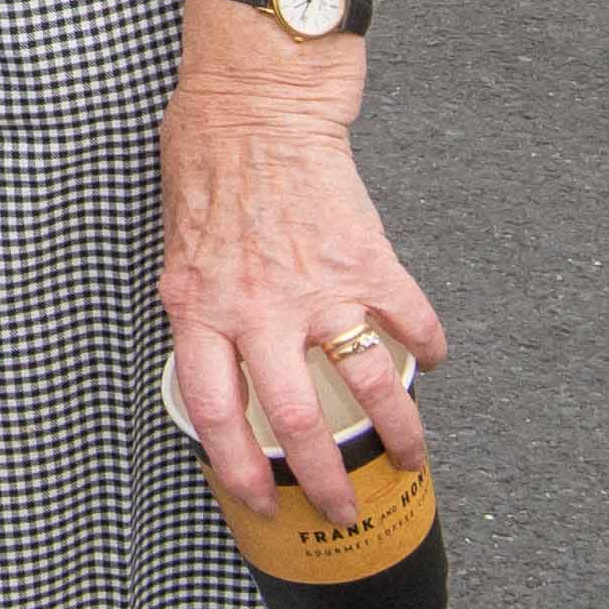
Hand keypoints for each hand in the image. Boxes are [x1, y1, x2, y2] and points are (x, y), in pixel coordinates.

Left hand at [160, 78, 443, 520]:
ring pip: (366, 385)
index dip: (238, 468)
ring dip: (397, 432)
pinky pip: (409, 319)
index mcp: (200, 307)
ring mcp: (317, 286)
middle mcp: (258, 308)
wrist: (255, 102)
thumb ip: (200, 308)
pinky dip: (427, 347)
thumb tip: (218, 365)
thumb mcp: (178, 247)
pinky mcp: (366, 260)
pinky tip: (430, 361)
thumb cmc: (205, 162)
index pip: (215, 412)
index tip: (261, 502)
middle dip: (325, 478)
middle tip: (344, 507)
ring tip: (412, 460)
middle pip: (295, 419)